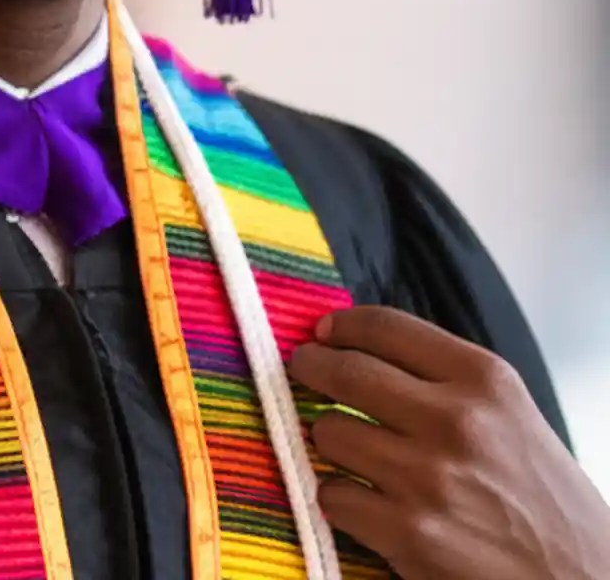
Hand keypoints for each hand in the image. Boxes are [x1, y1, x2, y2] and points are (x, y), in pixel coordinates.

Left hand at [289, 306, 609, 579]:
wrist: (578, 578)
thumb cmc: (540, 496)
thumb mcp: (510, 414)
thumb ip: (444, 380)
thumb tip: (361, 348)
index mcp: (485, 381)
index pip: (387, 327)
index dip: (341, 326)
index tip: (323, 333)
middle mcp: (456, 421)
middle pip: (344, 371)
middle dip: (310, 367)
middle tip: (302, 370)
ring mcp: (428, 477)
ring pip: (327, 433)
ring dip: (328, 441)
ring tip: (350, 450)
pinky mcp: (406, 531)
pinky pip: (331, 494)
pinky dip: (338, 498)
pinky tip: (362, 501)